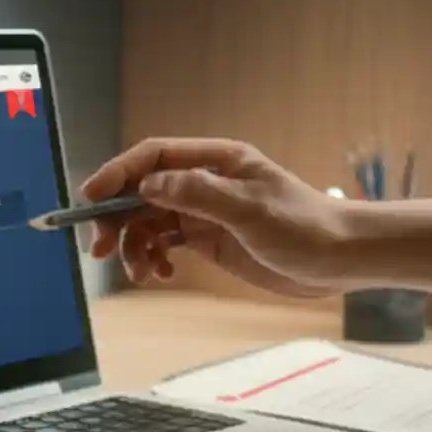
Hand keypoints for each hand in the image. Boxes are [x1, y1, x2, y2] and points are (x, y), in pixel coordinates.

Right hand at [81, 138, 349, 297]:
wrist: (341, 260)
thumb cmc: (304, 227)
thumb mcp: (249, 208)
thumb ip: (197, 193)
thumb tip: (148, 184)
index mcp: (216, 161)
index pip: (154, 157)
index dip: (117, 173)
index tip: (91, 198)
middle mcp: (205, 182)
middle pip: (143, 191)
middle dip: (117, 218)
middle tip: (100, 249)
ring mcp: (206, 212)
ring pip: (150, 221)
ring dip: (134, 245)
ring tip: (139, 272)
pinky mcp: (210, 240)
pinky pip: (165, 244)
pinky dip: (153, 258)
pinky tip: (159, 274)